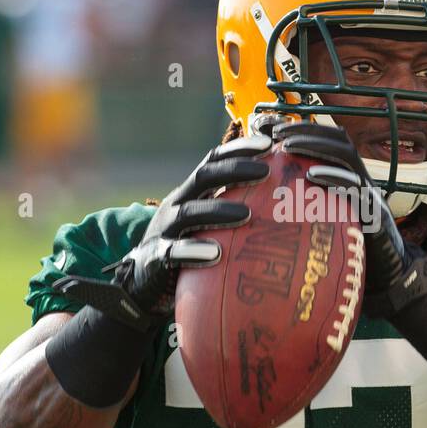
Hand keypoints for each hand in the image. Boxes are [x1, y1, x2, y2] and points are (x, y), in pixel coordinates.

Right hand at [57, 132, 272, 331]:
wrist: (142, 284)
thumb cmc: (189, 250)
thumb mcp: (209, 226)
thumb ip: (237, 210)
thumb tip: (285, 203)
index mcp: (192, 193)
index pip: (213, 161)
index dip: (238, 149)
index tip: (268, 144)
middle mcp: (177, 205)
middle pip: (203, 177)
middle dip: (233, 170)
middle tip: (265, 171)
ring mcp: (163, 230)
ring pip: (188, 213)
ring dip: (218, 210)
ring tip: (247, 214)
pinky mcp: (155, 258)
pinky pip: (172, 252)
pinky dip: (193, 251)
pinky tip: (215, 254)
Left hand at [273, 121, 426, 319]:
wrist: (387, 284)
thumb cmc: (348, 258)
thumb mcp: (324, 227)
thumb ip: (305, 209)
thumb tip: (265, 200)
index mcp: (348, 181)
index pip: (330, 143)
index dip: (304, 129)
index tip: (272, 129)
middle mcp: (360, 182)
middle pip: (339, 141)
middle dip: (307, 130)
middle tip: (277, 133)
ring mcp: (369, 196)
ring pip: (347, 157)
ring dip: (317, 145)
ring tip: (288, 145)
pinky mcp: (374, 215)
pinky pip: (357, 190)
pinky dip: (336, 179)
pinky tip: (312, 176)